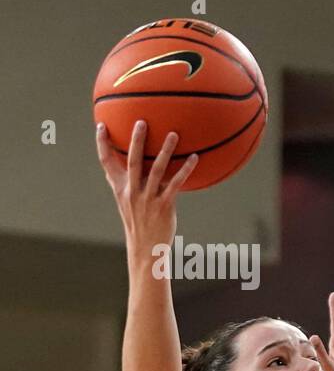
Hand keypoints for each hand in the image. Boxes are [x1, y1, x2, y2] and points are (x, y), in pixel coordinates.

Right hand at [95, 120, 197, 261]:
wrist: (146, 248)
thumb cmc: (139, 222)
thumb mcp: (128, 202)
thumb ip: (130, 184)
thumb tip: (137, 165)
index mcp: (120, 188)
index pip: (106, 162)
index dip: (102, 144)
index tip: (101, 126)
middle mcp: (131, 191)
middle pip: (132, 161)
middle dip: (136, 141)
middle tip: (141, 121)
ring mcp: (147, 198)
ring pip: (156, 170)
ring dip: (166, 151)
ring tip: (174, 134)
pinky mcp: (164, 205)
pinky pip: (176, 184)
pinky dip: (185, 170)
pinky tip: (195, 158)